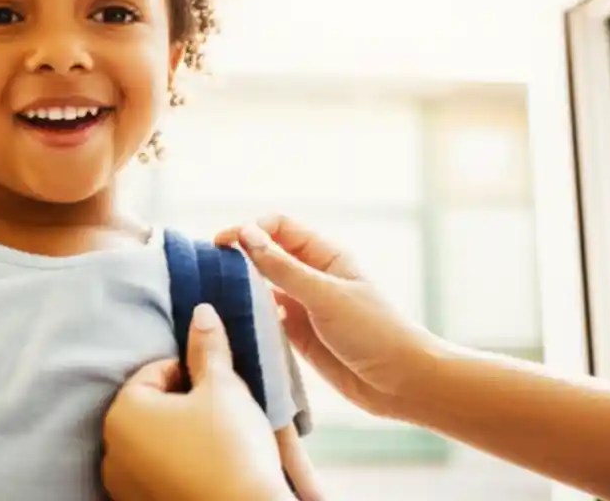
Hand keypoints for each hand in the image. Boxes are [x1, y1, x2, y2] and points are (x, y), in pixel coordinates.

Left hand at [102, 305, 292, 500]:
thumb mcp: (224, 388)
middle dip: (182, 404)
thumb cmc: (232, 448)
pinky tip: (207, 468)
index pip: (154, 372)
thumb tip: (202, 312)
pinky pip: (156, 475)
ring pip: (153, 443)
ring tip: (217, 442)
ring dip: (179, 436)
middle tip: (220, 413)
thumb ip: (208, 349)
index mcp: (123, 414)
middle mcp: (111, 452)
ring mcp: (123, 487)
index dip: (191, 373)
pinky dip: (177, 466)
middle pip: (149, 408)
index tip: (217, 388)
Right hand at [216, 216, 436, 418]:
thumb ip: (284, 268)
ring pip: (263, 288)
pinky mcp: (299, 335)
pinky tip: (230, 323)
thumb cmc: (374, 331)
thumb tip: (247, 235)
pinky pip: (267, 320)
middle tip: (208, 271)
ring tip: (212, 296)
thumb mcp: (326, 295)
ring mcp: (304, 306)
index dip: (250, 230)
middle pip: (267, 255)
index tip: (222, 245)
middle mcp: (312, 276)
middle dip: (239, 258)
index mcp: (325, 255)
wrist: (402, 382)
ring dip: (241, 289)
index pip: (279, 227)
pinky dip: (249, 318)